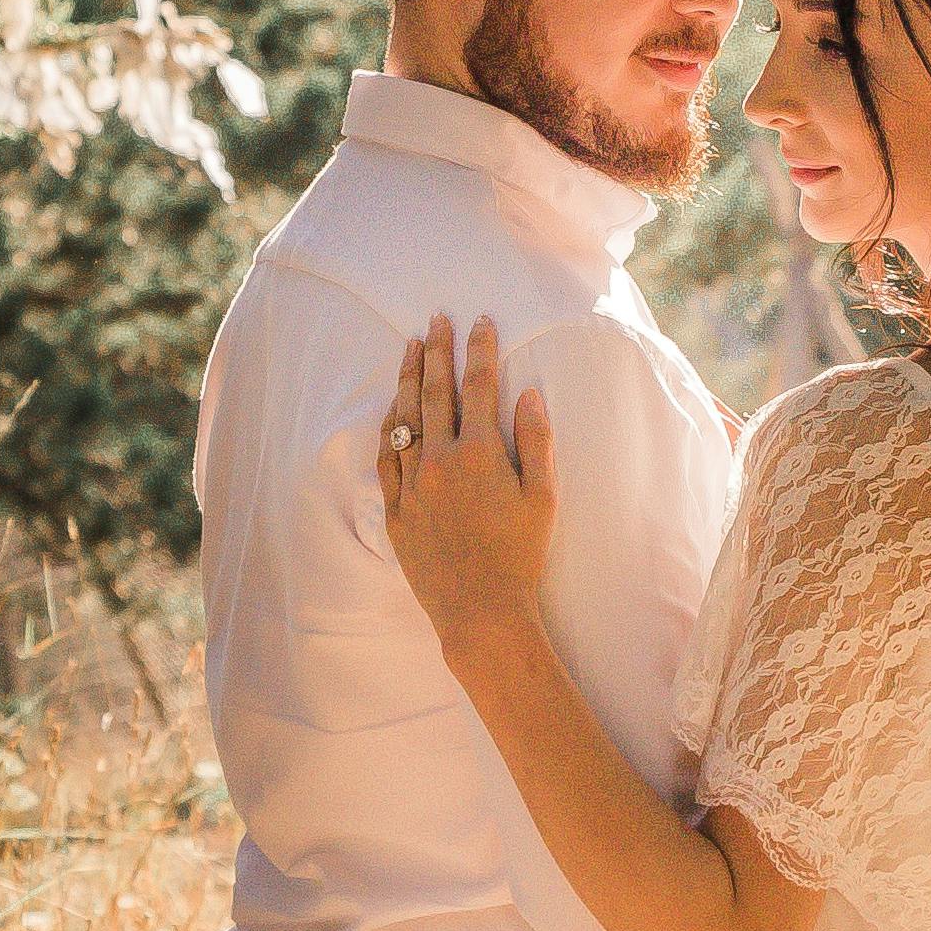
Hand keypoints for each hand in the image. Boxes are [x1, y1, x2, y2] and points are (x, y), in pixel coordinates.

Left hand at [379, 316, 554, 651]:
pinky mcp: (396, 509)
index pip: (478, 385)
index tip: (480, 322)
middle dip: (437, 350)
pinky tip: (392, 410)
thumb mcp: (544, 497)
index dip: (480, 349)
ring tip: (410, 349)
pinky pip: (386, 457)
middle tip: (435, 319)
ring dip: (408, 379)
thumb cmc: (520, 556)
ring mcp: (412, 484)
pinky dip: (389, 427)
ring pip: (404, 418)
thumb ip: (536, 441)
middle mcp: (439, 460)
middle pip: (435, 391)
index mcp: (479, 453)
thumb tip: (530, 394)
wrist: (481, 610)